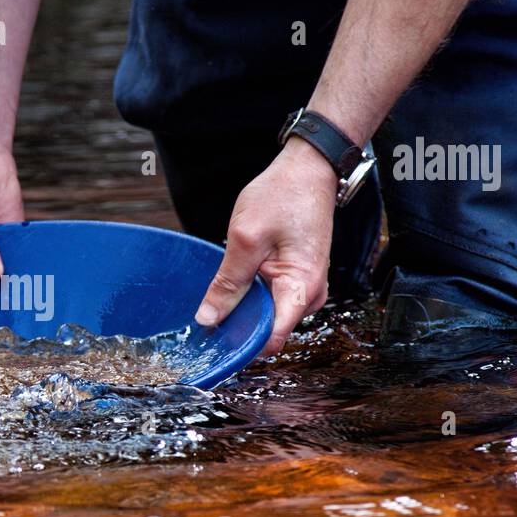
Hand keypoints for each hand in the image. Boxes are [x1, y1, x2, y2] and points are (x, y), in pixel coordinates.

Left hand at [193, 138, 337, 356]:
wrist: (307, 171)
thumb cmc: (282, 196)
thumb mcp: (245, 239)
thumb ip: (228, 283)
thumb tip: (208, 319)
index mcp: (301, 288)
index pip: (272, 339)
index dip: (241, 344)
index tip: (213, 344)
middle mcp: (309, 296)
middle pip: (268, 330)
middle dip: (239, 325)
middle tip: (208, 312)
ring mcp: (304, 289)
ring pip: (268, 317)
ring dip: (244, 309)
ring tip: (224, 288)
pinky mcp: (296, 281)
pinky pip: (271, 301)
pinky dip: (252, 297)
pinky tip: (237, 282)